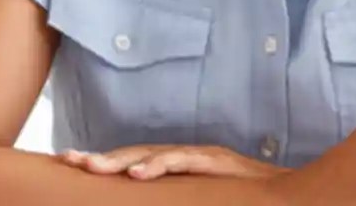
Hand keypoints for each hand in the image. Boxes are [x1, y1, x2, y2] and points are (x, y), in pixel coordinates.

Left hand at [59, 144, 286, 180]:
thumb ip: (173, 198)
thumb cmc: (240, 200)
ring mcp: (198, 156)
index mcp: (175, 168)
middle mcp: (183, 157)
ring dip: (119, 160)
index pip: (132, 162)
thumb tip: (141, 203)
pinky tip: (137, 173)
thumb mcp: (199, 200)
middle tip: (69, 160)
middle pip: (133, 154)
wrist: (286, 193)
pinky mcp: (215, 161)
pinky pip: (182, 161)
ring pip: (151, 154)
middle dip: (100, 158)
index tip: (69, 164)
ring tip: (93, 167)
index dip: (102, 163)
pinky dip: (158, 165)